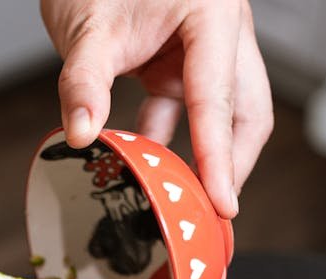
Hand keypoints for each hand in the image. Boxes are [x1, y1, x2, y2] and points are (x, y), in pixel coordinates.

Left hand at [40, 0, 272, 217]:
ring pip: (220, 113)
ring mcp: (204, 48)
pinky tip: (146, 164)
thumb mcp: (87, 27)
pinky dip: (168, 138)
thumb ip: (83, 81)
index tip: (221, 202)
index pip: (218, 97)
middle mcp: (221, 32)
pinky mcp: (181, 61)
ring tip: (180, 198)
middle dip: (231, 163)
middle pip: (245, 111)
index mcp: (212, 14)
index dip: (219, 156)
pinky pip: (186, 109)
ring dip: (200, 155)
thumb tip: (80, 135)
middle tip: (211, 212)